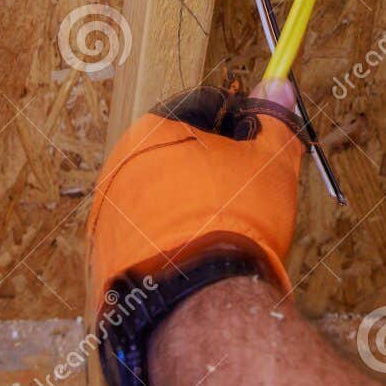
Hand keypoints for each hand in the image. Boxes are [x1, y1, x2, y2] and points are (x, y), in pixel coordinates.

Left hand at [87, 81, 305, 308]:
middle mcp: (120, 163)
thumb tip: (280, 85)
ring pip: (162, 194)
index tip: (257, 149)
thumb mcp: (270, 161)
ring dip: (190, 204)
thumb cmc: (236, 221)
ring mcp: (108, 210)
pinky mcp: (105, 253)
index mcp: (154, 128)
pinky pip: (145, 234)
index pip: (205, 107)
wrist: (200, 301)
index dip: (239, 125)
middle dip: (213, 167)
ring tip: (221, 231)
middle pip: (180, 152)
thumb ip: (275, 118)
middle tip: (245, 196)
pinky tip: (197, 256)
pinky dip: (170, 240)